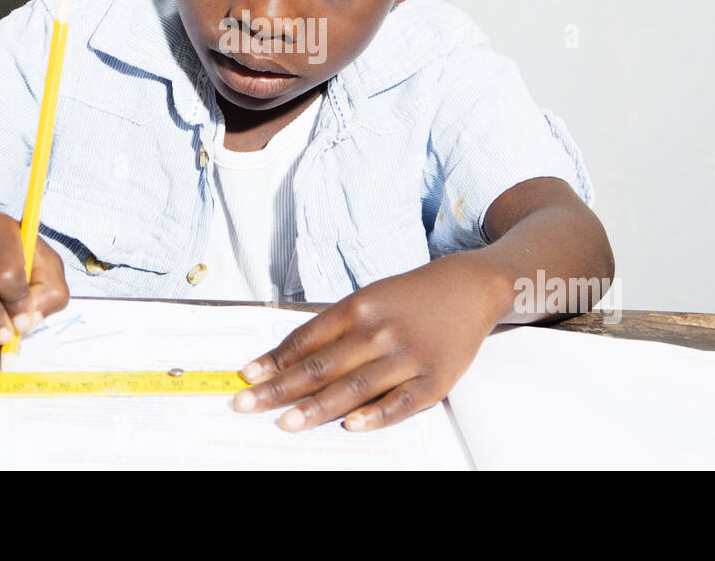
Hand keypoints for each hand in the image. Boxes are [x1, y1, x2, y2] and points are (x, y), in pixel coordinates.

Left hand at [231, 251, 509, 431]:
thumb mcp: (368, 299)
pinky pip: (400, 402)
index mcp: (358, 308)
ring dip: (316, 407)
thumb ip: (333, 328)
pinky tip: (352, 426)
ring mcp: (407, 356)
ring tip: (286, 422)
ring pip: (355, 387)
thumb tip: (288, 358)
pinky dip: (376, 416)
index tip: (246, 376)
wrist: (467, 289)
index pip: (306, 339)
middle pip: (322, 366)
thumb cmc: (410, 297)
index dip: (273, 360)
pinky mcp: (434, 379)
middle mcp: (379, 331)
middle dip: (280, 388)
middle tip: (246, 403)